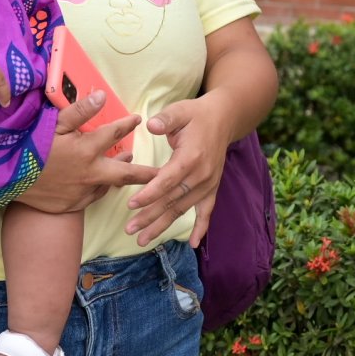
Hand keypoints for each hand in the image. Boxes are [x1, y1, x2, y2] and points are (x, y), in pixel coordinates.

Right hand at [15, 89, 152, 214]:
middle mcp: (90, 173)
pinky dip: (100, 187)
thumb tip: (102, 95)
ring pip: (110, 186)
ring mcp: (82, 192)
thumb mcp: (53, 124)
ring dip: (121, 175)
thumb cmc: (29, 147)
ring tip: (128, 163)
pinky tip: (102, 182)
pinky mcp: (72, 205)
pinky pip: (92, 196)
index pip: (114, 133)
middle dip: (147, 172)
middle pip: (127, 173)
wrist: (6, 179)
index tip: (137, 119)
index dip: (127, 124)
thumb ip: (80, 111)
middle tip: (163, 172)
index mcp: (87, 150)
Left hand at [125, 94, 235, 247]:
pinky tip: (193, 244)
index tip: (131, 204)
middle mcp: (202, 174)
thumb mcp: (180, 111)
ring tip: (143, 239)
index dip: (150, 193)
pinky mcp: (212, 188)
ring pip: (182, 208)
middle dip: (149, 216)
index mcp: (192, 156)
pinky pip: (207, 211)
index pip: (168, 180)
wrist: (224, 119)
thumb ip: (166, 119)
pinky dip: (201, 228)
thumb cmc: (196, 115)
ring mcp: (208, 183)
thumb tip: (151, 125)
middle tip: (129, 229)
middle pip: (172, 199)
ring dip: (163, 225)